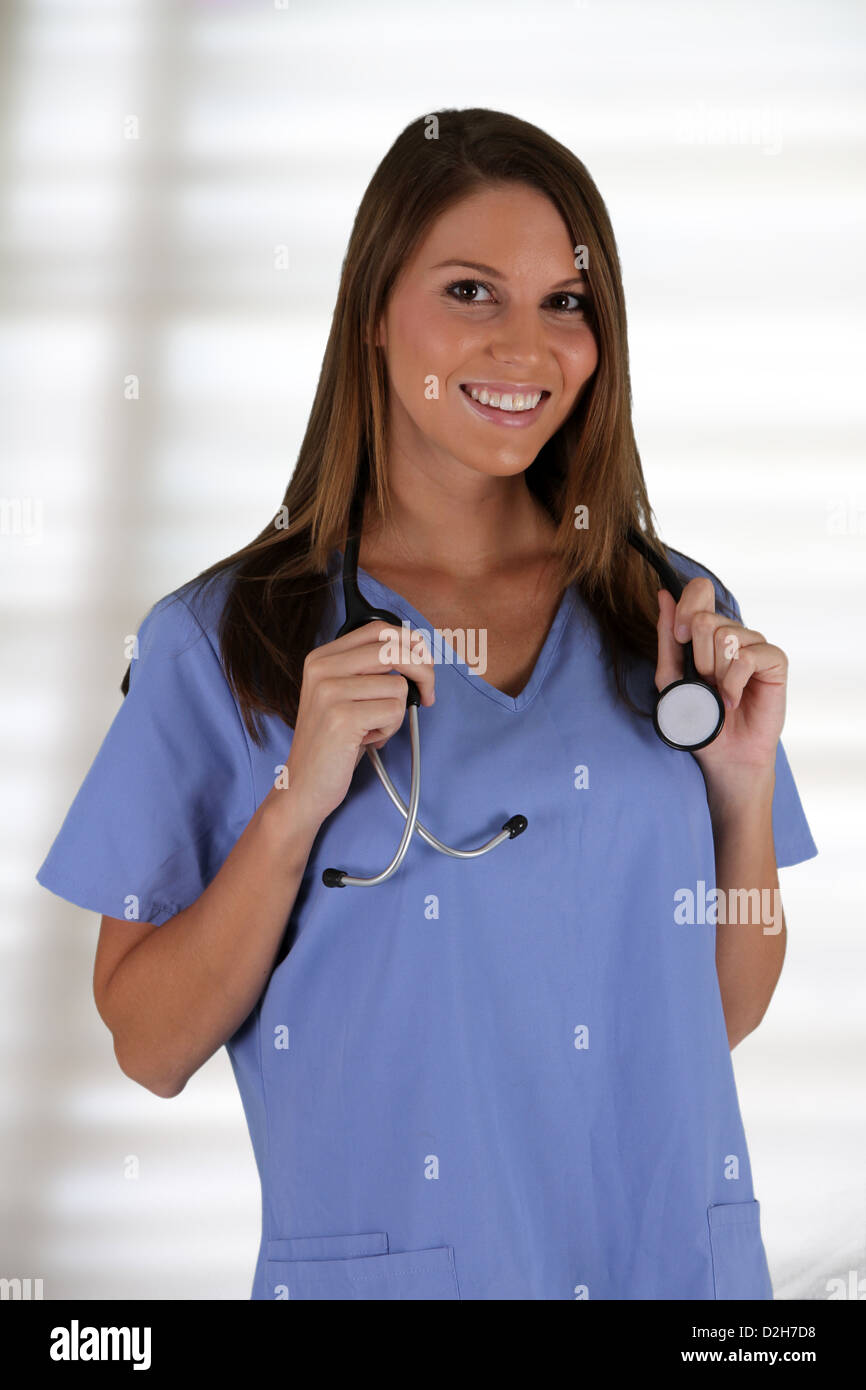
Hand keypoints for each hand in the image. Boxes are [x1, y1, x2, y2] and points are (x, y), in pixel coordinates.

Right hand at [282, 619, 435, 829]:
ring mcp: (329, 692)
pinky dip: (390, 730)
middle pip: (393, 650)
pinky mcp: (342, 717)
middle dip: (423, 672)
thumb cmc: (333, 742)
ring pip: (398, 686)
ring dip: (397, 713)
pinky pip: (394, 711)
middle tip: (427, 695)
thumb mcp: (344, 695)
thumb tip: (417, 652)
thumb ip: (369, 670)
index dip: (410, 642)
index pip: (378, 630)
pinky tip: (368, 739)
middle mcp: (322, 669)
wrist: (304, 784)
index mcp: (322, 658)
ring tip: (373, 728)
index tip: (424, 662)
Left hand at [655, 579, 786, 780]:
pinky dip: (732, 683)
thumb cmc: (699, 717)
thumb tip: (663, 595)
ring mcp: (755, 644)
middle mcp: (733, 632)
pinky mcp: (775, 661)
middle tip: (704, 681)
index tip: (678, 636)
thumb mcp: (671, 677)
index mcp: (708, 631)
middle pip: (705, 618)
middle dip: (696, 656)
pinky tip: (732, 700)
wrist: (724, 753)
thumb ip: (667, 637)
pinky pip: (746, 657)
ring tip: (720, 693)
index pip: (700, 590)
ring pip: (725, 636)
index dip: (686, 606)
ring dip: (715, 672)